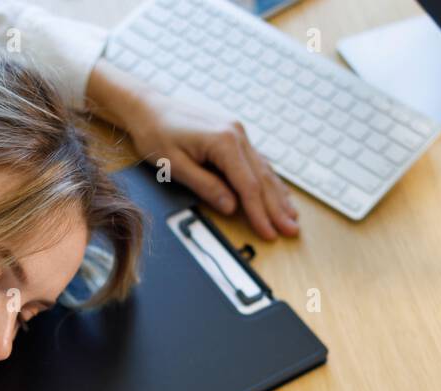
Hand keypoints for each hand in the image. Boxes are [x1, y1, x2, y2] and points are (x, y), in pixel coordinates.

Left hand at [126, 90, 299, 239]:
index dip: (259, 212)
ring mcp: (238, 134)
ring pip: (264, 171)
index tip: (268, 232)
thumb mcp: (174, 165)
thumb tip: (231, 207)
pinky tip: (279, 193)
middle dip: (277, 208)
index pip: (247, 185)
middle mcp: (237, 135)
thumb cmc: (157, 134)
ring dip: (278, 196)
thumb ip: (205, 186)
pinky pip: (257, 162)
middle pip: (262, 179)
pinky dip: (269, 181)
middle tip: (291, 230)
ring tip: (292, 217)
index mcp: (224, 141)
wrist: (149, 108)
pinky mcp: (234, 136)